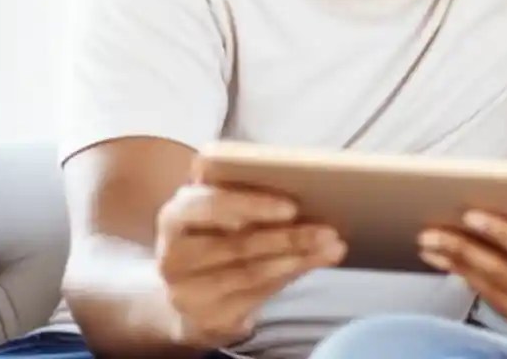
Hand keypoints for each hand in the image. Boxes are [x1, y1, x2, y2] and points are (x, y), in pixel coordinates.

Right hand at [154, 184, 345, 348]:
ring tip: (333, 247)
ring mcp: (186, 292)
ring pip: (251, 273)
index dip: (250, 205)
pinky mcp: (206, 319)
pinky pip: (256, 296)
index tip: (291, 207)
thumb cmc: (216, 236)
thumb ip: (247, 198)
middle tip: (329, 230)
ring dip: (298, 259)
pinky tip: (314, 263)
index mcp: (175, 215)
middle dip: (289, 237)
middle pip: (238, 244)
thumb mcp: (219, 212)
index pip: (207, 205)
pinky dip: (290, 277)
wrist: (189, 292)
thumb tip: (309, 187)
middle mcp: (173, 255)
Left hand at [419, 212, 506, 356]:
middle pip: (506, 279)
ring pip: (497, 297)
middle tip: (430, 232)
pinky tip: (458, 271)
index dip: (504, 235)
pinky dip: (478, 288)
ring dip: (460, 271)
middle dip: (465, 253)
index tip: (472, 214)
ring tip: (431, 249)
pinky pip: (504, 311)